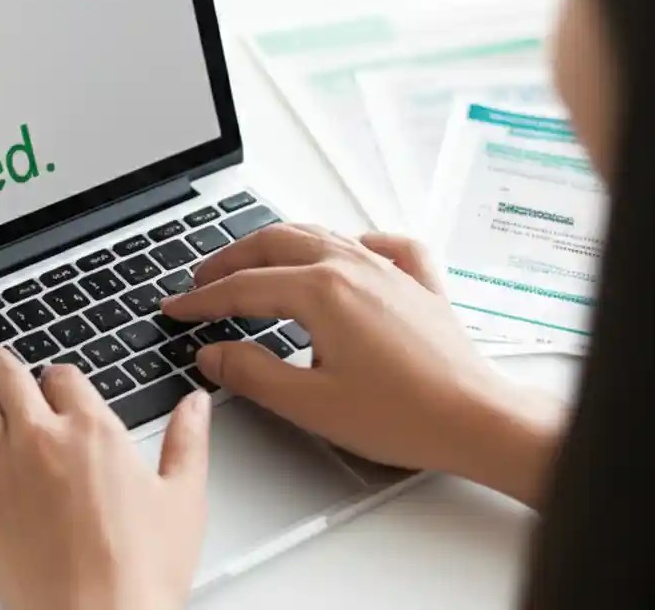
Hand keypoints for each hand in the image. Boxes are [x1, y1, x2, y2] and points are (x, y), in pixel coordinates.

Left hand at [0, 349, 212, 609]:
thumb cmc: (142, 571)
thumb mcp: (184, 499)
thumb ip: (188, 442)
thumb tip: (195, 405)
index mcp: (94, 430)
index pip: (65, 378)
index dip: (59, 378)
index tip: (57, 384)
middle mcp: (42, 438)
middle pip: (11, 379)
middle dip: (4, 367)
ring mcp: (1, 469)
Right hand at [161, 226, 563, 507]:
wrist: (477, 420)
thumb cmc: (406, 415)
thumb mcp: (310, 403)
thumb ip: (251, 374)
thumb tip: (214, 355)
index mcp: (322, 291)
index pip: (242, 287)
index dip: (201, 300)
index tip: (176, 308)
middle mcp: (354, 266)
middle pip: (275, 243)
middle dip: (230, 259)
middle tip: (202, 282)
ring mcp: (388, 269)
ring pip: (320, 234)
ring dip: (276, 245)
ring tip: (251, 263)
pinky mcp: (418, 283)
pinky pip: (380, 244)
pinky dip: (352, 243)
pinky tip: (347, 253)